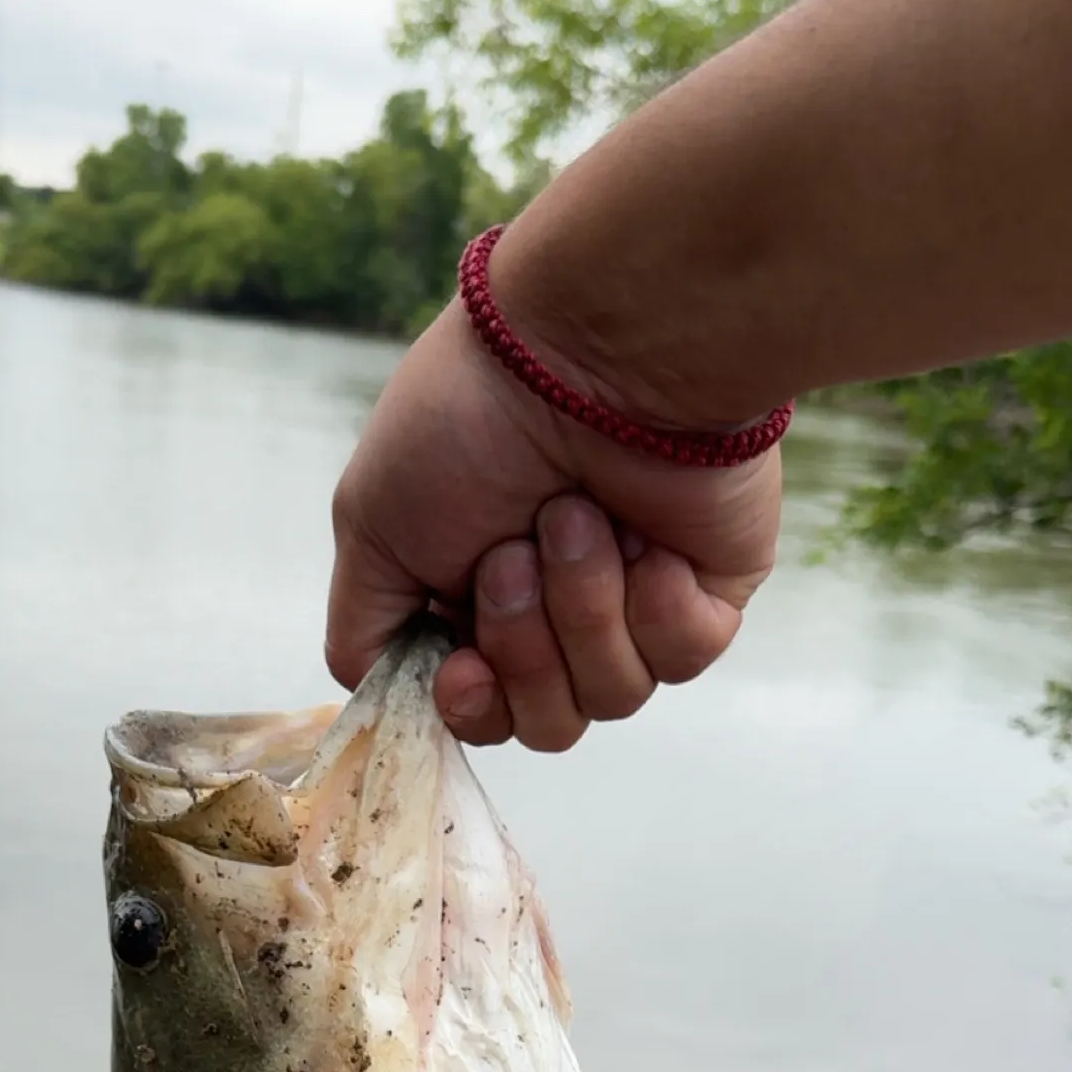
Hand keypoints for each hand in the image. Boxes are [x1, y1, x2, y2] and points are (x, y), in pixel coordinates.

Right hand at [325, 297, 782, 751]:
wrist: (589, 348)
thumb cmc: (469, 420)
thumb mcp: (370, 524)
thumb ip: (364, 628)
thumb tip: (384, 695)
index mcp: (480, 603)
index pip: (482, 712)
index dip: (472, 707)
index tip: (462, 667)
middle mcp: (559, 612)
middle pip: (546, 723)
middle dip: (523, 645)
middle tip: (514, 554)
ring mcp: (636, 605)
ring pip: (613, 697)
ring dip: (581, 607)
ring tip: (578, 517)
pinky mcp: (706, 592)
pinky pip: (681, 656)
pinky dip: (652, 602)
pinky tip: (644, 539)